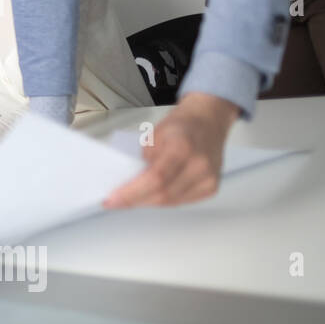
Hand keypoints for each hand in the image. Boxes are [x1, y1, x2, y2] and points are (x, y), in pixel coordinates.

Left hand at [104, 93, 237, 207]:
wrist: (209, 121)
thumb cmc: (181, 125)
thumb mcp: (154, 135)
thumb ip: (142, 159)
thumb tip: (127, 183)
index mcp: (183, 147)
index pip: (156, 178)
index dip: (133, 192)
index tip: (113, 200)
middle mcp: (200, 165)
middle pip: (163, 194)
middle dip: (135, 200)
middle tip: (115, 201)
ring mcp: (208, 178)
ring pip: (171, 201)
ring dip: (147, 202)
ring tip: (129, 199)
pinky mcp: (211, 187)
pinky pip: (181, 201)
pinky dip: (163, 201)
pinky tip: (149, 196)